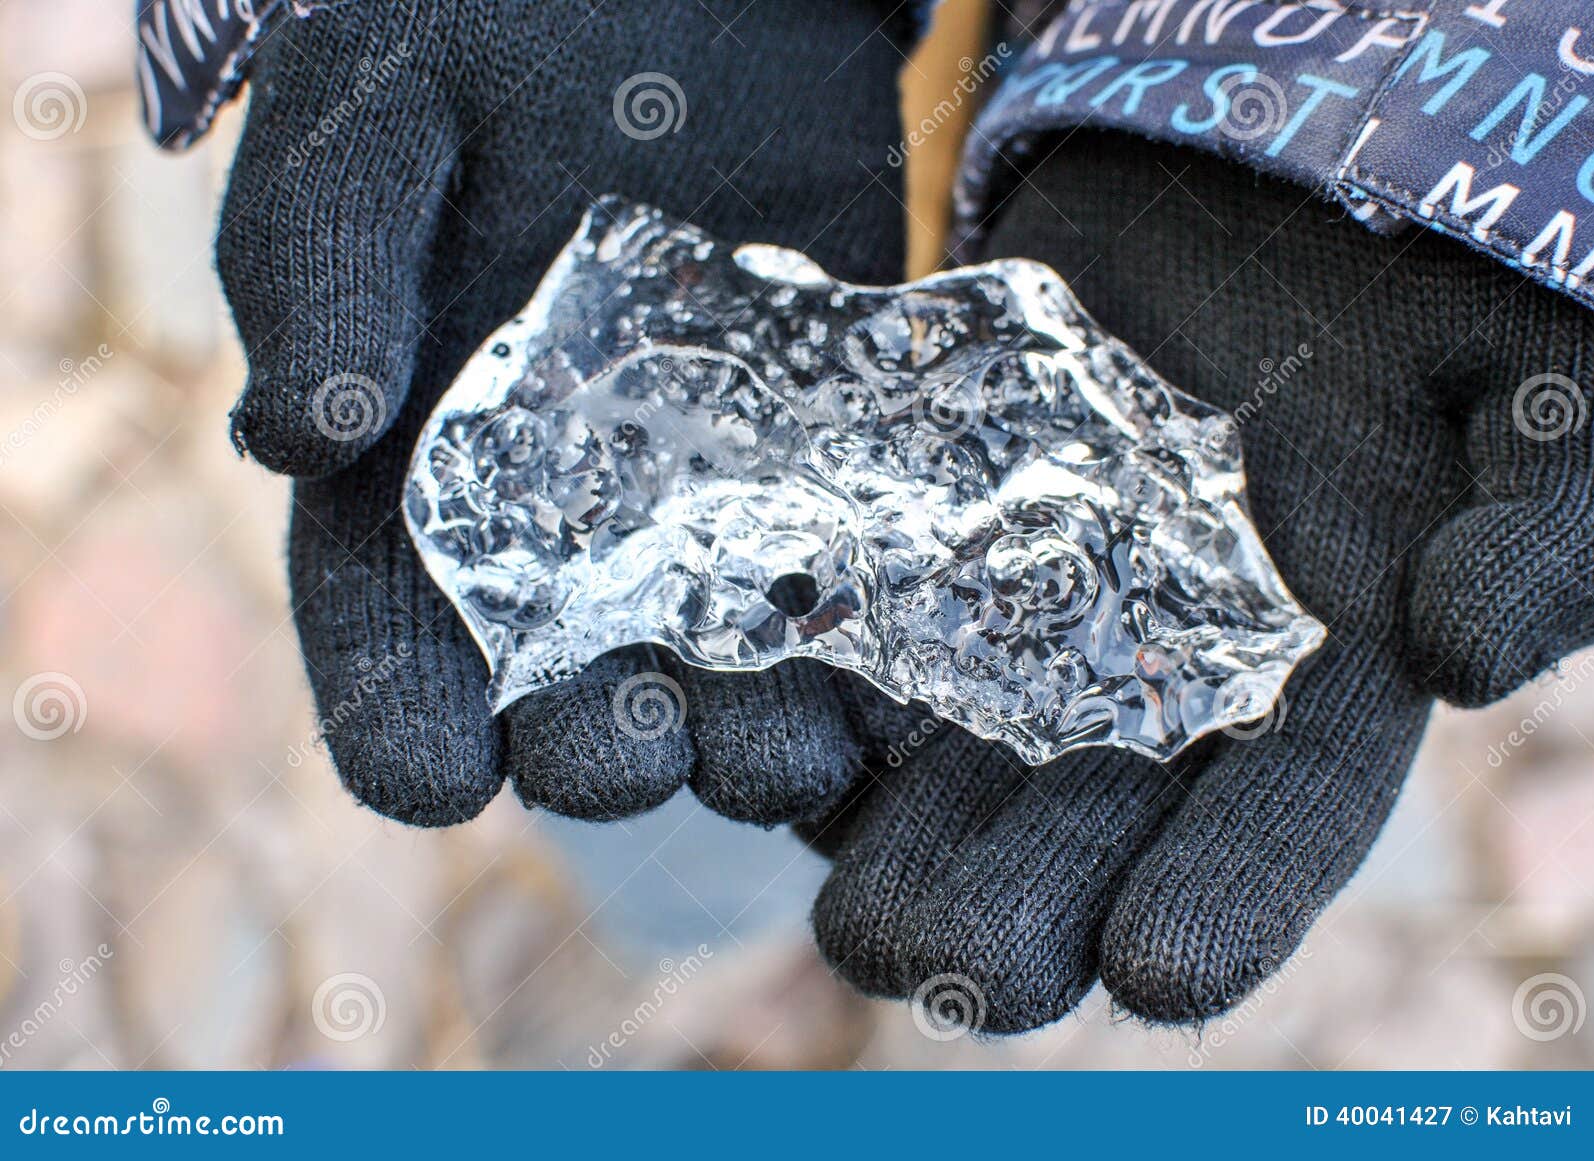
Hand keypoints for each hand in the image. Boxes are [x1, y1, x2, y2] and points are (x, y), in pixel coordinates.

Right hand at [214, 1, 914, 823]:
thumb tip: (296, 434)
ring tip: (788, 750)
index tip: (436, 774)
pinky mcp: (813, 475)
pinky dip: (872, 657)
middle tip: (632, 748)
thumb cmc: (490, 34)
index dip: (400, 722)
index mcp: (414, 479)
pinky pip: (844, 596)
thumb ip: (316, 259)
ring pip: (719, 683)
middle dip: (596, 750)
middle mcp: (555, 530)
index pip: (384, 642)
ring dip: (748, 740)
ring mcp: (695, 513)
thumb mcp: (375, 114)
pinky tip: (899, 680)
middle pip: (564, 700)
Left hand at [806, 132, 1593, 1030]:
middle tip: (928, 960)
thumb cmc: (1436, 299)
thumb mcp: (1538, 393)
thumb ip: (1543, 523)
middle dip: (1006, 900)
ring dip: (876, 821)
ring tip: (825, 883)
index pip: (1277, 817)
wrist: (1273, 187)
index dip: (1226, 896)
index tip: (1157, 968)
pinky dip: (802, 671)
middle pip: (1078, 821)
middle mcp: (1159, 682)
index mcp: (1315, 684)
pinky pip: (859, 619)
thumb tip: (1468, 647)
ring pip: (947, 750)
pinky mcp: (933, 539)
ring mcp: (1034, 615)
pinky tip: (745, 722)